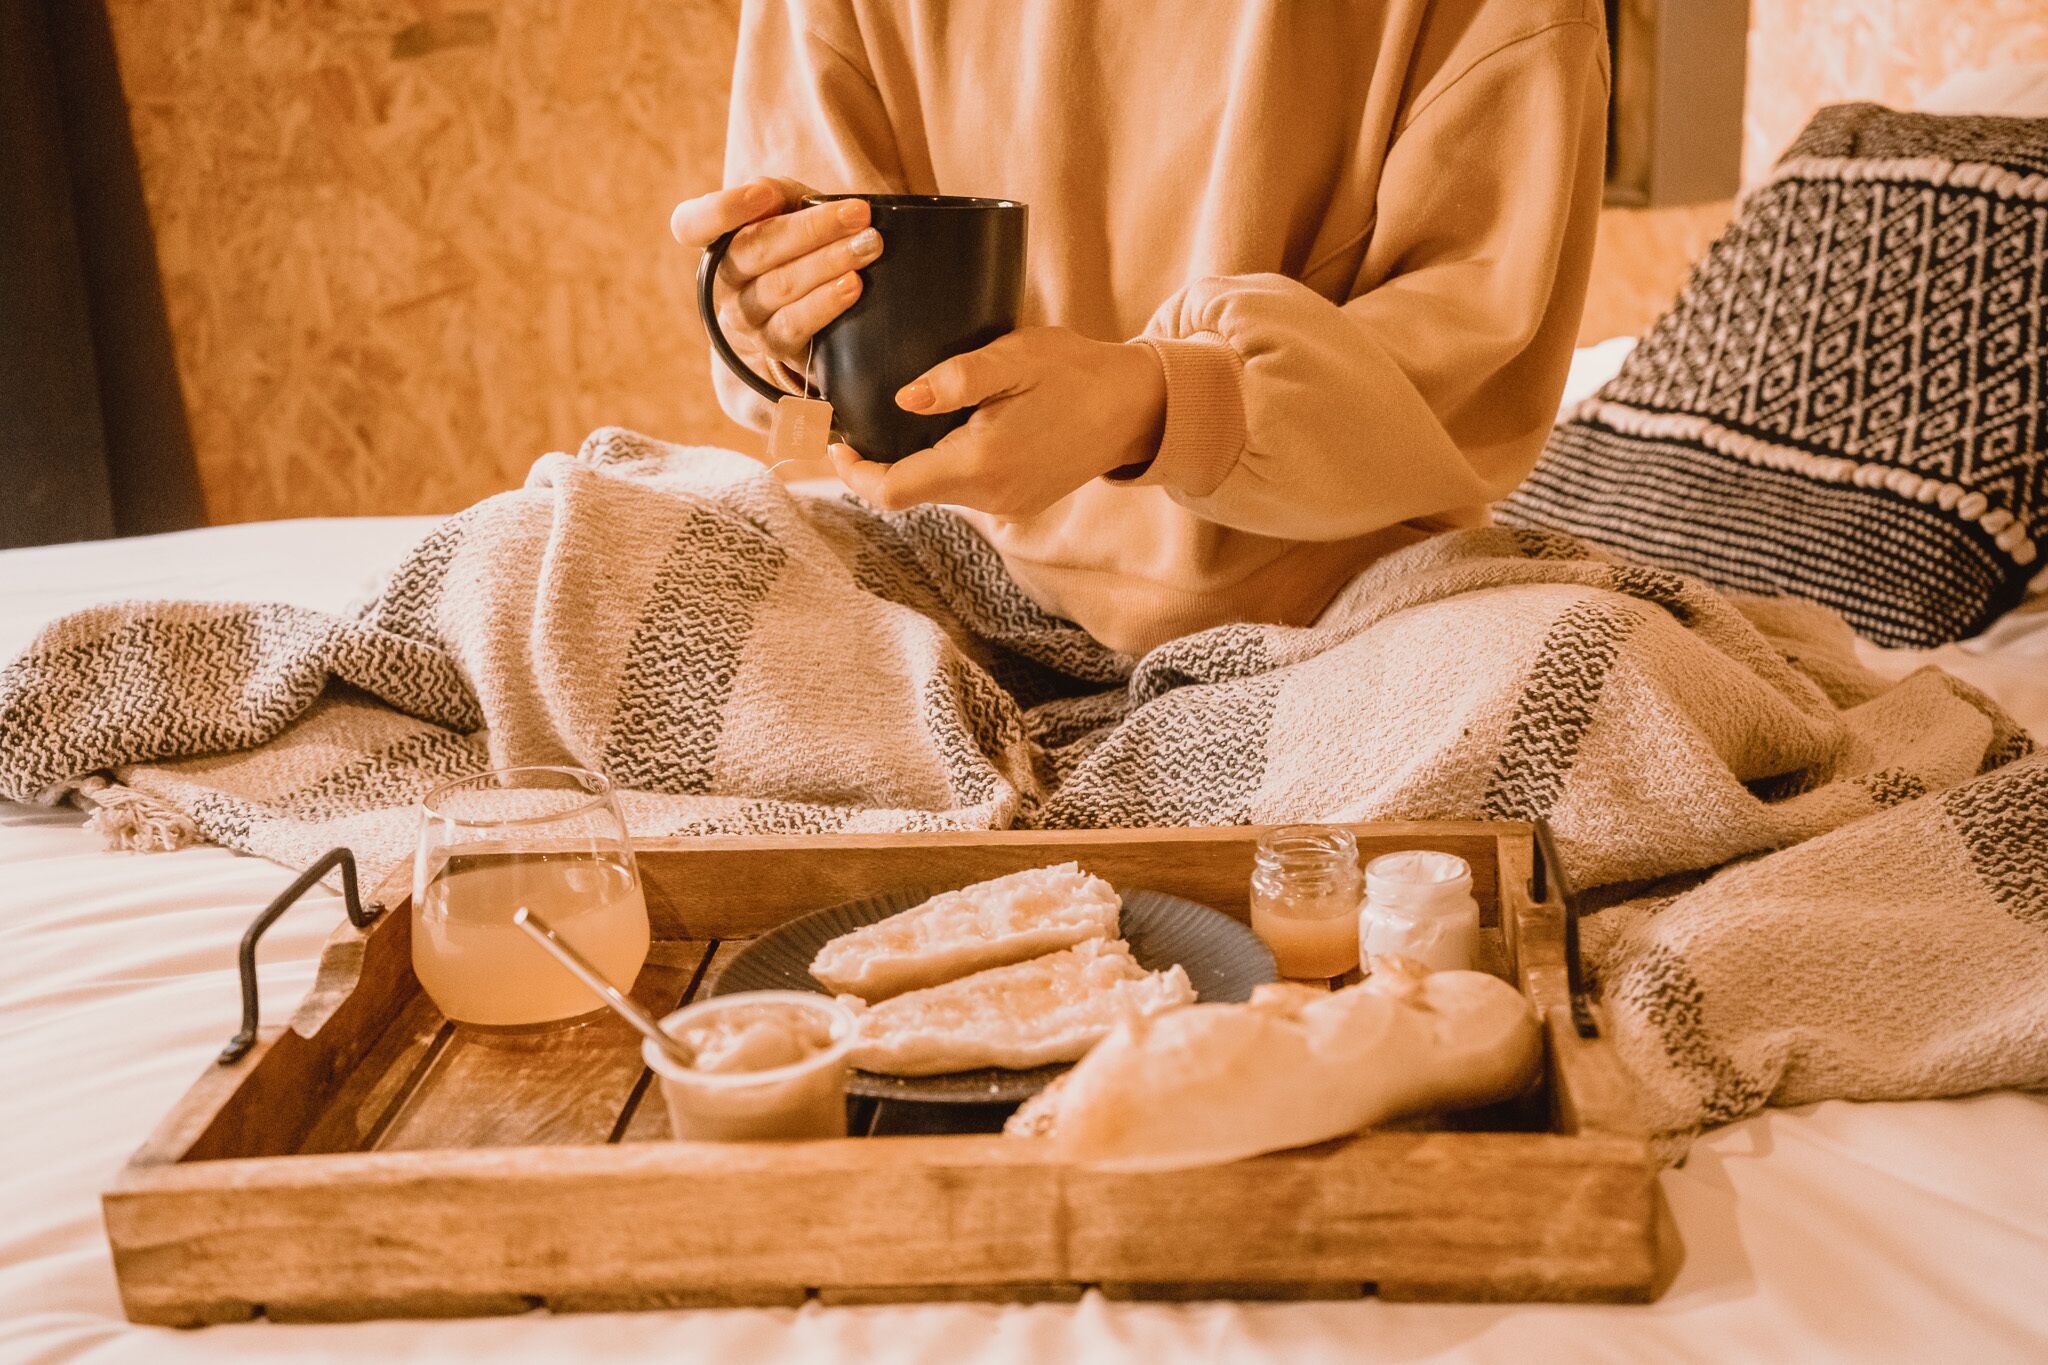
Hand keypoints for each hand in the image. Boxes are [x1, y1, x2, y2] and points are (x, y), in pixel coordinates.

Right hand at [670, 177, 883, 384]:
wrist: (802, 303)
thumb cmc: (791, 241)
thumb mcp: (781, 207)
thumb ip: (773, 192)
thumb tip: (769, 195)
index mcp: (714, 240)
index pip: (690, 225)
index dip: (723, 210)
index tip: (766, 194)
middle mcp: (721, 281)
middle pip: (755, 250)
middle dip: (812, 229)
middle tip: (859, 214)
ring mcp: (743, 317)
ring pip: (780, 286)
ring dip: (829, 262)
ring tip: (868, 245)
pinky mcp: (772, 345)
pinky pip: (795, 324)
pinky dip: (826, 302)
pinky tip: (853, 284)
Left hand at [829, 327, 1166, 516]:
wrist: (1138, 407)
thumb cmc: (1077, 372)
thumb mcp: (1017, 357)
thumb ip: (959, 378)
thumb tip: (904, 396)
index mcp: (981, 464)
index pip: (891, 491)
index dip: (853, 471)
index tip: (837, 439)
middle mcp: (990, 498)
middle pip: (909, 492)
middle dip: (878, 461)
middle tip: (857, 416)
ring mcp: (1006, 506)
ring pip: (935, 491)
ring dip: (913, 461)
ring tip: (901, 415)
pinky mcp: (1018, 503)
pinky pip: (963, 490)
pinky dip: (943, 464)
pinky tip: (948, 429)